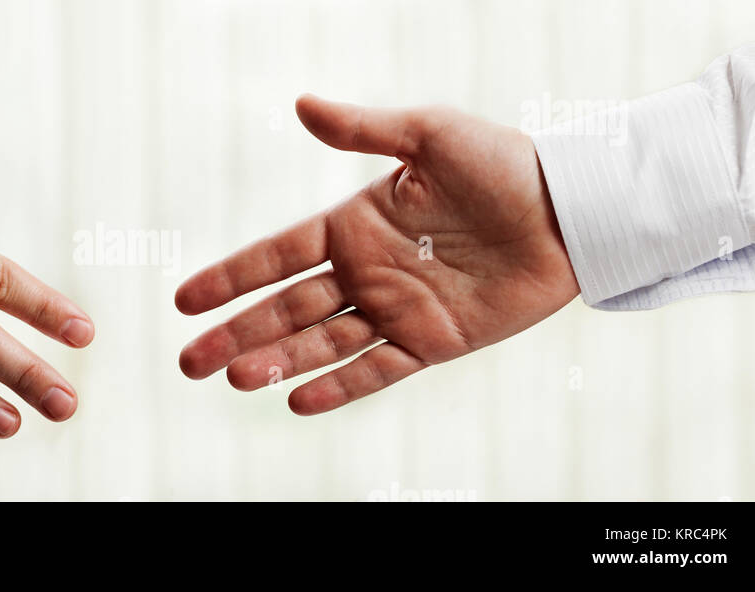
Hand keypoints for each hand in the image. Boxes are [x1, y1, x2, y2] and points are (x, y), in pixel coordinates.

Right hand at [175, 94, 577, 414]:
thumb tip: (301, 104)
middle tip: (188, 362)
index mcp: (354, 224)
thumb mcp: (429, 135)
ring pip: (320, 343)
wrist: (569, 212)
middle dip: (235, 334)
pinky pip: (376, 369)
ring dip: (276, 361)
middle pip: (285, 309)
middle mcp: (366, 271)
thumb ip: (363, 129)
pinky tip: (296, 400)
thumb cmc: (502, 163)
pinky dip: (337, 386)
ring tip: (233, 378)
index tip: (184, 301)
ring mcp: (396, 310)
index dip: (230, 278)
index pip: (277, 256)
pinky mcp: (432, 343)